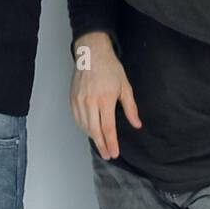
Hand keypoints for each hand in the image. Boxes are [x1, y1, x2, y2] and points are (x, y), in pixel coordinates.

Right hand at [70, 32, 140, 159]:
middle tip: (108, 154)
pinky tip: (90, 131)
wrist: (92, 54)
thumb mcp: (125, 87)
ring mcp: (80, 100)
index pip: (108, 128)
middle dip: (102, 145)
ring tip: (101, 144)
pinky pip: (77, 119)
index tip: (114, 153)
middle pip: (95, 131)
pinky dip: (83, 128)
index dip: (111, 143)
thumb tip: (136, 124)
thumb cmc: (110, 68)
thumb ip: (130, 108)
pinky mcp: (72, 98)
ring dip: (93, 137)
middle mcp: (91, 102)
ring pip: (85, 126)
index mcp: (105, 99)